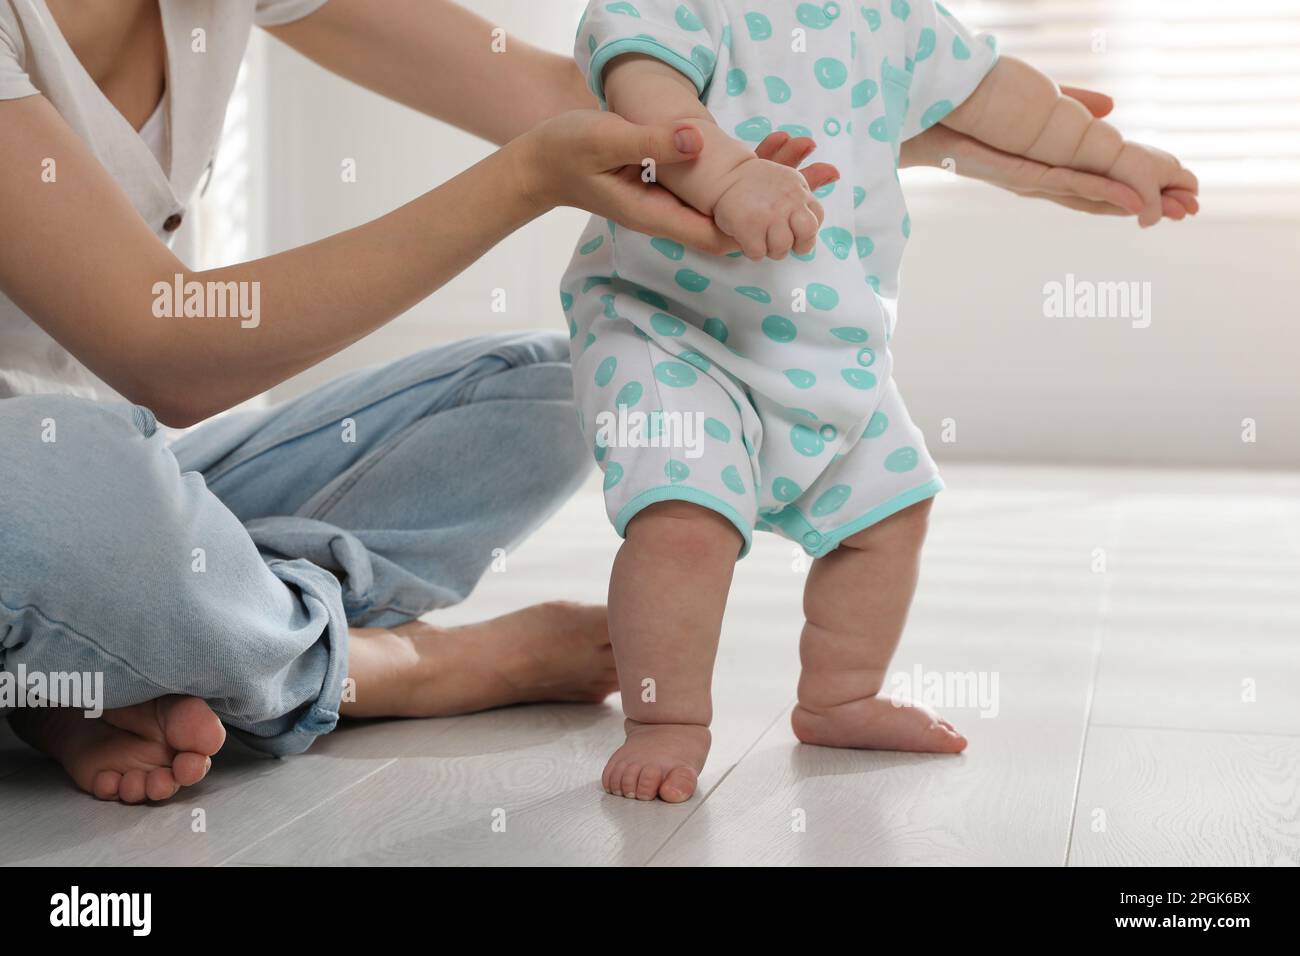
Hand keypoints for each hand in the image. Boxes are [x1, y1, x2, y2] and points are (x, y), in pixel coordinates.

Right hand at [517, 110, 837, 254]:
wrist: (542, 161)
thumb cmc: (568, 152)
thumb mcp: (606, 139)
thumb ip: (650, 143)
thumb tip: (699, 140)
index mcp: (659, 215)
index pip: (721, 234)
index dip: (761, 226)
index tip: (797, 205)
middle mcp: (672, 214)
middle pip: (737, 220)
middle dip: (779, 202)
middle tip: (825, 174)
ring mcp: (674, 201)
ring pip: (733, 201)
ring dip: (769, 180)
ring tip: (811, 154)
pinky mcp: (674, 184)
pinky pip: (720, 182)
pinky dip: (748, 166)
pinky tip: (774, 147)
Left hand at [901, 86, 1198, 220]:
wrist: (919, 117)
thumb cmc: (965, 113)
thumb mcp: (1033, 103)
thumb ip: (1073, 105)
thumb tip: (1111, 107)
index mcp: (1045, 162)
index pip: (1104, 178)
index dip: (1144, 186)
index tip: (1179, 192)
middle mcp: (1040, 177)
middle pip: (1104, 196)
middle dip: (1150, 203)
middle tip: (1192, 209)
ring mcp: (1029, 177)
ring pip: (1092, 195)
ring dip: (1135, 204)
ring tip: (1172, 210)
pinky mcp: (1015, 173)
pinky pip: (1064, 184)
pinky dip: (1100, 195)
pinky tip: (1131, 201)